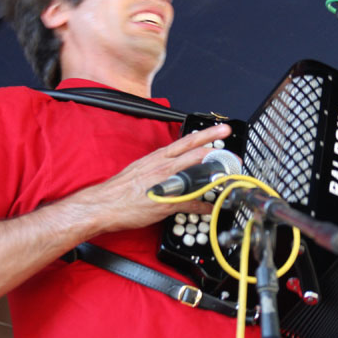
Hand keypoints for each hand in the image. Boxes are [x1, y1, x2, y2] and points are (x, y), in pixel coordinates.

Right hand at [67, 123, 231, 235]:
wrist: (103, 205)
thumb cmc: (120, 189)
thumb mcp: (141, 168)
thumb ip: (159, 165)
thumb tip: (173, 164)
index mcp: (158, 158)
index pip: (187, 140)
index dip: (207, 134)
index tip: (222, 130)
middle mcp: (164, 168)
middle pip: (197, 154)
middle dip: (218, 152)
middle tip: (234, 152)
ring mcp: (167, 185)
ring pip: (197, 175)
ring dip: (215, 176)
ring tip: (229, 176)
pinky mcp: (167, 204)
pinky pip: (191, 204)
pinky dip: (204, 206)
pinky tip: (213, 207)